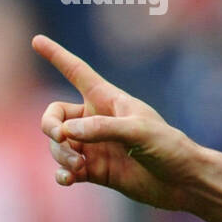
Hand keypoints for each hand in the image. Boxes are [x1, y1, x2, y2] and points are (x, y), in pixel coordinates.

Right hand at [32, 35, 199, 210]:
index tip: (37, 40)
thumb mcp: (139, 131)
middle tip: (61, 137)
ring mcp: (95, 146)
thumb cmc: (169, 147)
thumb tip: (65, 133)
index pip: (77, 72)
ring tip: (78, 165)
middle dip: (50, 125)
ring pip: (58, 144)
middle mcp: (97, 121)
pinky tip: (67, 179)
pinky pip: (66, 169)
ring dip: (60, 154)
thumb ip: (101, 128)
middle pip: (56, 115)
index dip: (58, 56)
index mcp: (109, 100)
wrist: (183, 181)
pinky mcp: (95, 170)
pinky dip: (62, 174)